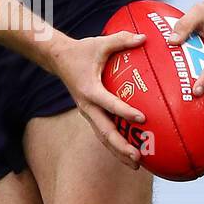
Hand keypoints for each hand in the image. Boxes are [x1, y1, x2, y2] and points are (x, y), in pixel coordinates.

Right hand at [51, 31, 148, 166]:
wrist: (58, 59)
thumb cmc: (81, 51)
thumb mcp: (100, 42)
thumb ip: (122, 40)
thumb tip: (145, 38)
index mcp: (89, 90)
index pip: (109, 104)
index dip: (124, 111)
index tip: (142, 118)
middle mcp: (87, 106)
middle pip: (104, 132)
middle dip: (120, 146)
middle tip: (137, 157)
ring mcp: (88, 113)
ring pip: (103, 137)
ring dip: (118, 151)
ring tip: (136, 165)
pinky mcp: (90, 114)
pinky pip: (103, 133)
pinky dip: (115, 144)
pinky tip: (129, 153)